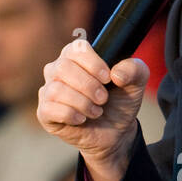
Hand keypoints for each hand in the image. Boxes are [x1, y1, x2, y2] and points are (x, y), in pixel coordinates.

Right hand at [37, 39, 148, 167]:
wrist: (115, 132)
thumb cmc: (119, 102)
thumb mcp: (136, 84)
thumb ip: (135, 70)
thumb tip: (116, 73)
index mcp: (77, 56)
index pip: (76, 48)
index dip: (93, 63)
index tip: (107, 78)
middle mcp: (58, 70)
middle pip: (63, 67)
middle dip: (88, 85)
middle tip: (103, 99)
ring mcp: (49, 91)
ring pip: (56, 89)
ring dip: (82, 102)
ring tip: (97, 111)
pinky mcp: (45, 112)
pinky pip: (49, 108)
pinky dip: (70, 114)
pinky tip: (82, 119)